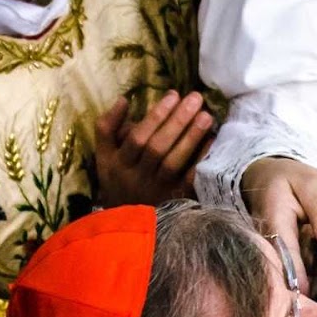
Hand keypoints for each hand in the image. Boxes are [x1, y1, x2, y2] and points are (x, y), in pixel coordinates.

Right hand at [94, 91, 214, 205]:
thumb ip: (107, 127)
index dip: (156, 116)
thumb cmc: (117, 179)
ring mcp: (158, 189)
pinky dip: (201, 160)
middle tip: (195, 98)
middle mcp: (138, 176)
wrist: (126, 222)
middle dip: (177, 121)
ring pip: (174, 162)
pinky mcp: (175, 199)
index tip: (173, 95)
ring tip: (206, 115)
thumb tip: (123, 99)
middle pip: (158, 147)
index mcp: (120, 163)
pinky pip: (189, 179)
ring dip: (191, 137)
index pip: (138, 136)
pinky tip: (212, 141)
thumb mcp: (104, 155)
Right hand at [239, 154, 316, 289]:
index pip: (288, 266)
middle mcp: (277, 254)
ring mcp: (287, 261)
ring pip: (313, 285)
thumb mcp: (310, 186)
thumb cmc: (288, 180)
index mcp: (275, 232)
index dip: (309, 288)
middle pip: (301, 285)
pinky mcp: (298, 264)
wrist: (269, 180)